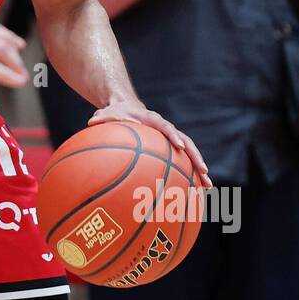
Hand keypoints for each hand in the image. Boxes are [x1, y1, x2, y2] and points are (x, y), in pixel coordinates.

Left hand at [88, 98, 213, 188]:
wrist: (126, 108)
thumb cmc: (117, 113)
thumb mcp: (108, 114)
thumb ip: (102, 118)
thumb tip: (91, 122)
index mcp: (154, 120)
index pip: (166, 127)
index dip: (174, 135)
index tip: (179, 146)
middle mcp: (166, 129)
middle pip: (186, 143)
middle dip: (196, 157)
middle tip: (205, 172)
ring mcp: (170, 139)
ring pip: (189, 154)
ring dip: (198, 169)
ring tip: (207, 187)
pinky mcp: (169, 148)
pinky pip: (181, 161)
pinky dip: (188, 174)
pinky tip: (192, 191)